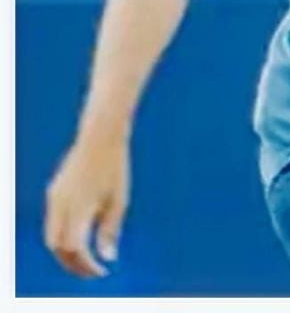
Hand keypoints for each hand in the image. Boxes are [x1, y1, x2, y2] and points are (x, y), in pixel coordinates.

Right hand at [45, 135, 129, 278]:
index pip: (75, 249)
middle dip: (72, 263)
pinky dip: (63, 235)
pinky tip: (81, 237)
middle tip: (92, 271)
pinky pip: (53, 222)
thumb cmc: (115, 168)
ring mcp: (53, 198)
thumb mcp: (119, 199)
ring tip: (87, 258)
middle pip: (58, 247)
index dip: (86, 265)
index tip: (101, 272)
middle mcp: (61, 205)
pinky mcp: (53, 193)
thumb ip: (111, 230)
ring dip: (65, 251)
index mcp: (79, 207)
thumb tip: (108, 257)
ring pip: (52, 237)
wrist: (100, 137)